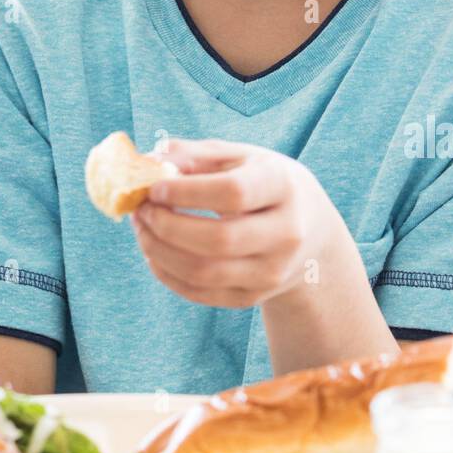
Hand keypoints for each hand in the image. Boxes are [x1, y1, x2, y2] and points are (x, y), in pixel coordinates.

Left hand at [129, 136, 337, 307]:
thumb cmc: (266, 183)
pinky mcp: (254, 297)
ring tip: (142, 228)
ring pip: (204, 273)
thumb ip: (197, 155)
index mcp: (283, 186)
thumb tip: (149, 160)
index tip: (154, 188)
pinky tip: (154, 251)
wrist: (311, 232)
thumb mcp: (242, 157)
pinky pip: (201, 293)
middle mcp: (286, 234)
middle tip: (141, 209)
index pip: (233, 193)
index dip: (186, 192)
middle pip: (218, 240)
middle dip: (167, 226)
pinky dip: (168, 274)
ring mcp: (272, 272)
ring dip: (160, 251)